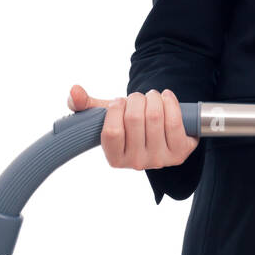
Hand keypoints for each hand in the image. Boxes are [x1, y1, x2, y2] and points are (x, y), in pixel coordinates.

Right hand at [67, 84, 197, 170]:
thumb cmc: (130, 123)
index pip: (112, 132)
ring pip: (154, 116)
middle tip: (138, 97)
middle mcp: (137, 163)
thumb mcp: (106, 116)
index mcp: (115, 158)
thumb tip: (74, 91)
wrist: (162, 132)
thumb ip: (85, 105)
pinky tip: (166, 97)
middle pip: (134, 119)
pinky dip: (170, 102)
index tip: (120, 101)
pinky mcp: (180, 152)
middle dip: (136, 98)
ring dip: (153, 98)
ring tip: (152, 96)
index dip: (116, 109)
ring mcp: (159, 159)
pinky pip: (174, 122)